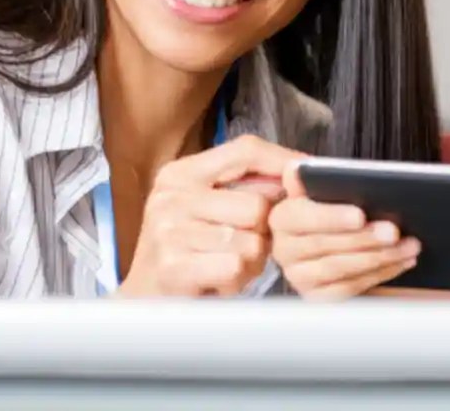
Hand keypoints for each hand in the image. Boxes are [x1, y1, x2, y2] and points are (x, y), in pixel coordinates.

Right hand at [119, 135, 302, 296]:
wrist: (142, 299)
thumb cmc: (185, 252)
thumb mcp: (205, 208)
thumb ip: (244, 186)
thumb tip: (296, 172)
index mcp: (181, 173)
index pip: (244, 151)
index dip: (283, 160)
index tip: (308, 171)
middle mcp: (172, 196)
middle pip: (257, 204)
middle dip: (261, 232)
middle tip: (241, 246)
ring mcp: (169, 231)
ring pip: (252, 241)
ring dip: (250, 262)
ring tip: (226, 265)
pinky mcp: (174, 266)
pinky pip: (236, 267)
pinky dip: (236, 281)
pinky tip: (217, 281)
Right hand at [270, 164, 420, 298]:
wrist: (336, 247)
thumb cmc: (332, 214)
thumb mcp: (321, 193)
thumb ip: (311, 179)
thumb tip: (297, 167)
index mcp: (282, 218)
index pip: (301, 217)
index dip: (331, 216)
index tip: (360, 215)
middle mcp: (284, 249)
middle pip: (323, 244)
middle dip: (363, 237)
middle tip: (394, 230)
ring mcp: (299, 277)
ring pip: (340, 267)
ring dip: (379, 255)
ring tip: (408, 244)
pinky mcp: (318, 298)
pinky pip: (351, 288)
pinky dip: (380, 274)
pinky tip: (401, 261)